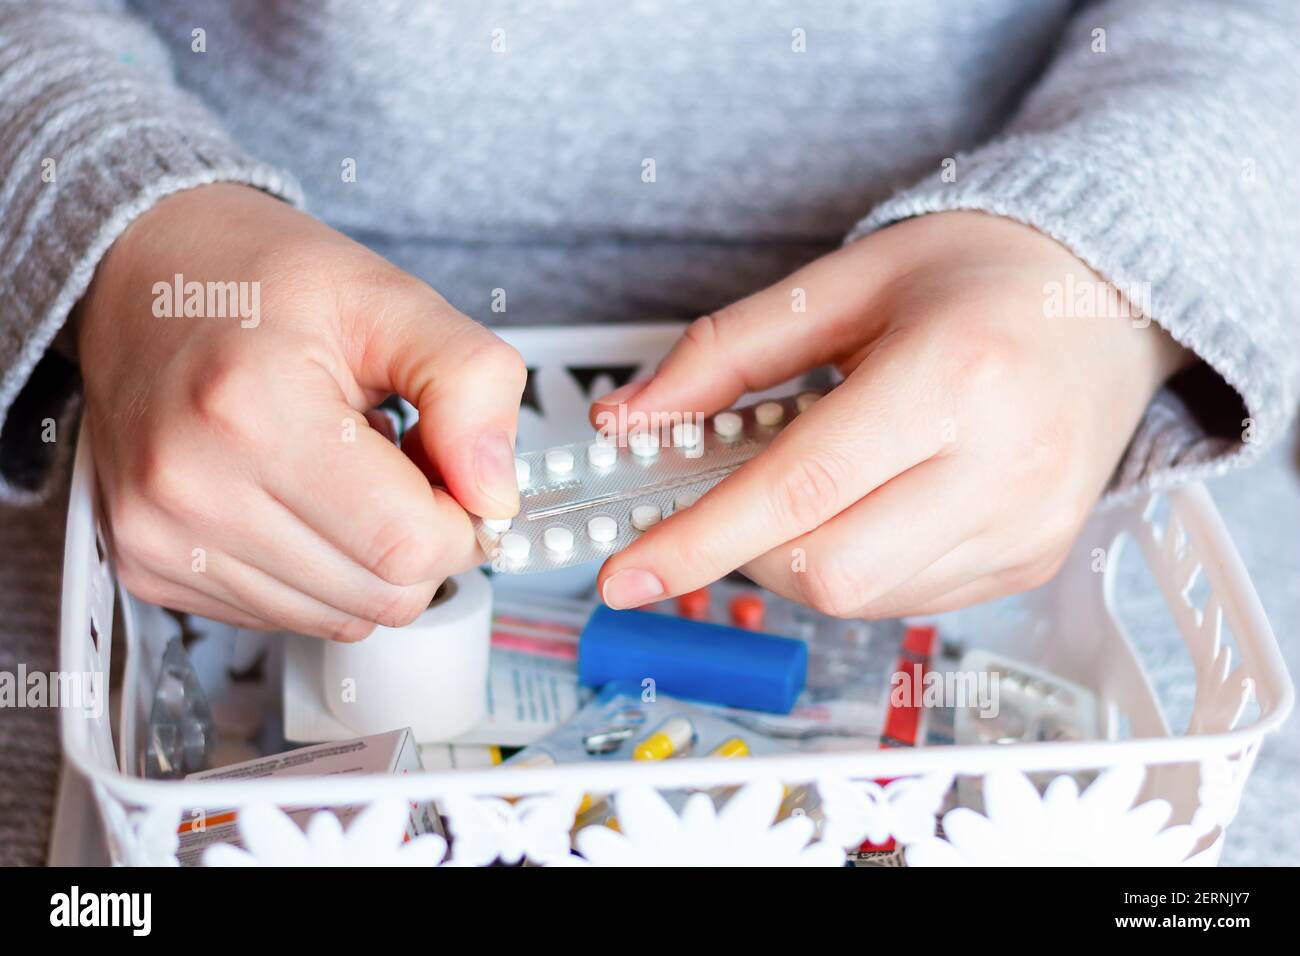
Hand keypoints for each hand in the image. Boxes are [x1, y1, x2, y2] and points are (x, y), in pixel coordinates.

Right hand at [77, 184, 524, 638]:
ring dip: (372, 559)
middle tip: (405, 464)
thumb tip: (497, 493)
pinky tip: (303, 499)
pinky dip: (322, 571)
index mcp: (252, 408)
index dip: (463, 518)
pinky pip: (288, 616)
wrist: (138, 276)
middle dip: (424, 540)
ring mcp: (162, 537)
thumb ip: (471, 383)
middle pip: (382, 594)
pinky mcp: (150, 568)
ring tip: (346, 473)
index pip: (407, 543)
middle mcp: (193, 486)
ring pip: (341, 617)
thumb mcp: (390, 298)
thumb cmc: (259, 281)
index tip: (456, 470)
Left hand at [591, 211, 1189, 617]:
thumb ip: (721, 355)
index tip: (623, 575)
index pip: (798, 488)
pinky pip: (905, 601)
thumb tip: (627, 421)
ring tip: (818, 484)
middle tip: (733, 497)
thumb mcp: (836, 285)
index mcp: (951, 374)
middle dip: (747, 551)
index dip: (698, 539)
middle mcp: (1002, 463)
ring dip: (797, 560)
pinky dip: (853, 567)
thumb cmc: (970, 277)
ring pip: (861, 598)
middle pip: (826, 569)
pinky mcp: (1032, 560)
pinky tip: (868, 506)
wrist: (1102, 299)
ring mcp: (1026, 525)